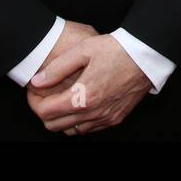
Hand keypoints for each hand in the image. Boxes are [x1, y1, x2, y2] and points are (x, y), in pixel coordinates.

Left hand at [27, 33, 150, 134]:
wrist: (146, 56)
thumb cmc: (117, 49)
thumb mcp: (83, 50)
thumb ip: (57, 68)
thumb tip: (37, 81)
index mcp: (84, 96)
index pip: (45, 112)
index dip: (33, 101)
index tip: (34, 89)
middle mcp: (94, 112)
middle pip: (54, 125)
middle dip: (44, 111)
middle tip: (44, 94)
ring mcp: (106, 118)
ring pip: (71, 130)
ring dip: (60, 118)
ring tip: (61, 98)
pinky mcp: (115, 118)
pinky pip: (89, 128)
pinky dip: (78, 120)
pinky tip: (79, 103)